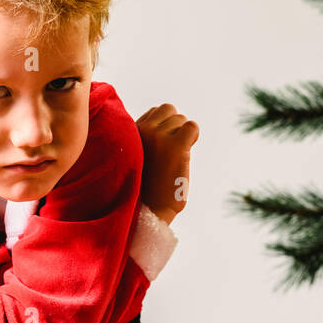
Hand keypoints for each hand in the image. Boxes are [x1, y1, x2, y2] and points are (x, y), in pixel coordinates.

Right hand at [135, 104, 198, 222]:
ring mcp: (158, 136)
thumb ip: (142, 139)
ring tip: (177, 154)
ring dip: (183, 133)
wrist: (145, 212)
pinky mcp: (176, 146)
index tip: (162, 146)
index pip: (154, 112)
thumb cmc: (140, 190)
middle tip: (172, 150)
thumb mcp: (133, 158)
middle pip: (168, 110)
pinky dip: (193, 136)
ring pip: (180, 118)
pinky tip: (186, 152)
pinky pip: (192, 127)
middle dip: (174, 127)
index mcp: (129, 133)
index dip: (163, 127)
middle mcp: (141, 130)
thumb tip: (162, 124)